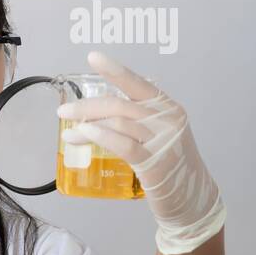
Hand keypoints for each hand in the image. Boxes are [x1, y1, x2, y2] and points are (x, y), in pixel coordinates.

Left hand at [58, 51, 225, 254]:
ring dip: (87, 125)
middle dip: (87, 106)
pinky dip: (102, 136)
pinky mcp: (155, 163)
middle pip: (120, 104)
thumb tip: (95, 110)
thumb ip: (134, 119)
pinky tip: (85, 134)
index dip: (115, 70)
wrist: (191, 197)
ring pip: (119, 123)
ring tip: (69, 132)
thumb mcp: (158, 133)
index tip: (92, 57)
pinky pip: (124, 144)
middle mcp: (168, 120)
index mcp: (168, 108)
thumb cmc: (169, 163)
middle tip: (63, 111)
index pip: (138, 84)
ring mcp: (164, 141)